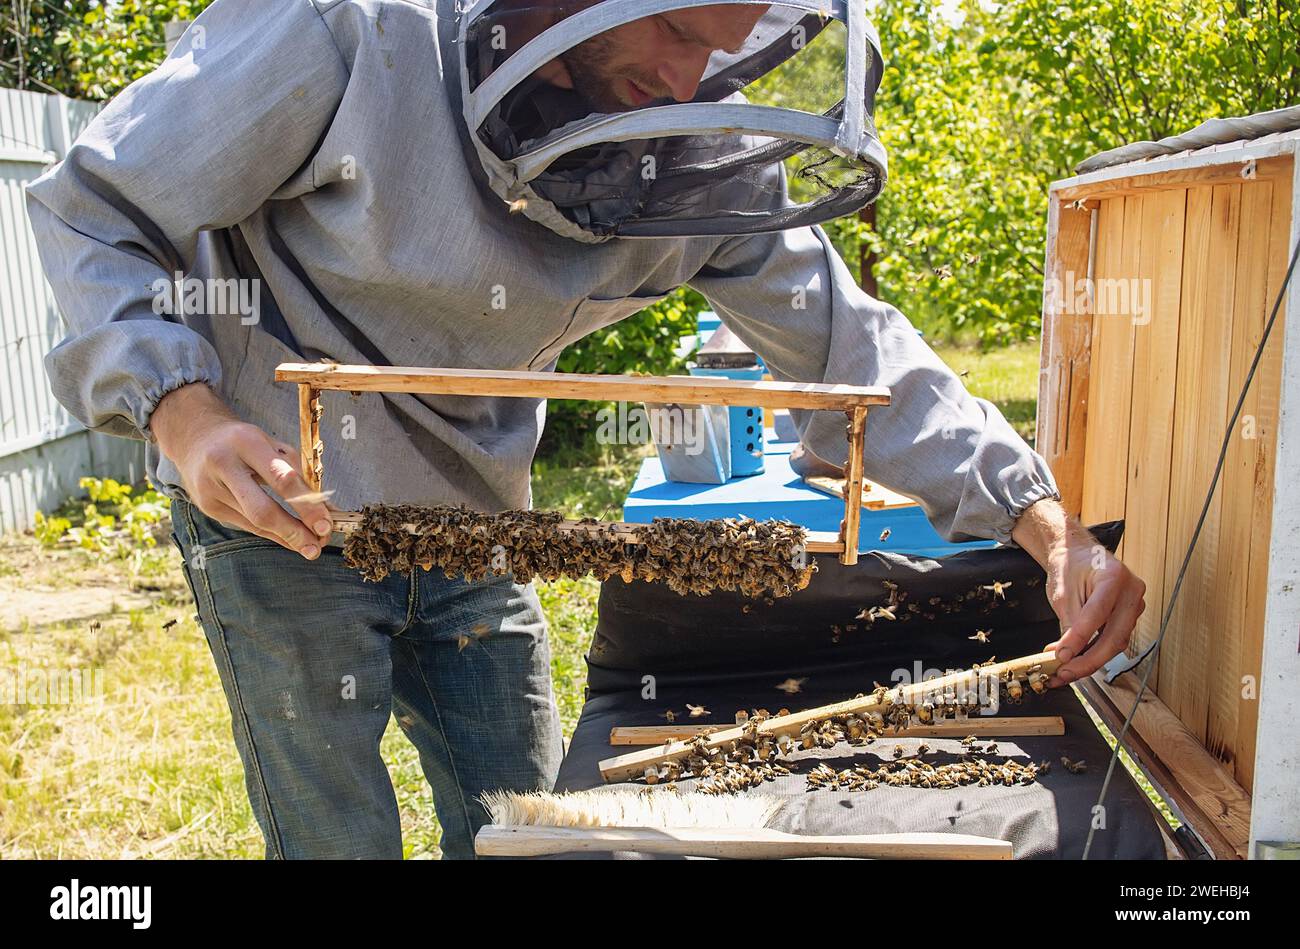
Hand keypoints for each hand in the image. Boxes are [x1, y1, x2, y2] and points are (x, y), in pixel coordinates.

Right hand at [151, 383, 331, 558]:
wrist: (195, 438)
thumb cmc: (244, 442)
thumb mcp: (273, 446)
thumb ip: (301, 475)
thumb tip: (328, 511)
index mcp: (247, 442)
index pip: (282, 480)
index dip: (307, 507)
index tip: (326, 526)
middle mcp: (224, 465)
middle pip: (263, 510)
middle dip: (294, 532)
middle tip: (317, 547)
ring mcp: (211, 489)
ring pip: (255, 523)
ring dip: (286, 538)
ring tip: (309, 546)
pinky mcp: (207, 507)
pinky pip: (246, 526)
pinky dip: (271, 534)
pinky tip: (289, 539)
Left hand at [1011, 498, 1146, 686]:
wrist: (1079, 553)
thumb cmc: (1071, 566)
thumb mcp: (1063, 592)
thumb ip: (1068, 622)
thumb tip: (1065, 656)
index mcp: (1114, 577)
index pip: (1097, 615)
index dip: (1079, 639)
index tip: (1060, 656)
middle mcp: (1132, 592)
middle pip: (1114, 637)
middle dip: (1087, 661)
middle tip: (1063, 673)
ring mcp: (1135, 605)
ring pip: (1115, 643)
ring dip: (1089, 661)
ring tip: (1063, 671)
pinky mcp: (1130, 617)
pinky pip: (1114, 640)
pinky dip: (1094, 652)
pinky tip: (1075, 661)